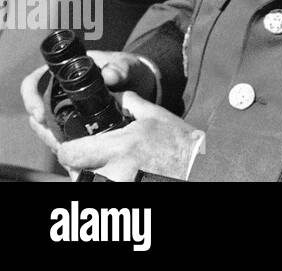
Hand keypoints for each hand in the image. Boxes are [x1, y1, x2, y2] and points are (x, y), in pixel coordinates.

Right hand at [21, 51, 159, 152]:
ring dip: (50, 137)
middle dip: (40, 125)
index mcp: (66, 71)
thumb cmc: (128, 68)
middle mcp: (61, 89)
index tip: (41, 115)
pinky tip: (71, 150)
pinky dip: (63, 142)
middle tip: (54, 138)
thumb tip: (110, 76)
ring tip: (63, 146)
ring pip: (46, 125)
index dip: (31, 97)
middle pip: (36, 108)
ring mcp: (66, 107)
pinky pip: (61, 134)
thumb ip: (120, 68)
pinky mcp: (75, 122)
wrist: (141, 83)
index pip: (35, 82)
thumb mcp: (127, 65)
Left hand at [56, 93, 202, 181]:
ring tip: (110, 169)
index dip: (69, 150)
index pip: (71, 154)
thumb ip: (131, 104)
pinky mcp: (131, 195)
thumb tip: (117, 96)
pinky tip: (123, 177)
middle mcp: (118, 170)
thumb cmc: (184, 143)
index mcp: (122, 145)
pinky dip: (110, 183)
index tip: (74, 148)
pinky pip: (107, 189)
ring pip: (92, 185)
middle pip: (78, 175)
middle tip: (95, 161)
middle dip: (83, 167)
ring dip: (95, 178)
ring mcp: (124, 186)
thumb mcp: (157, 116)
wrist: (204, 167)